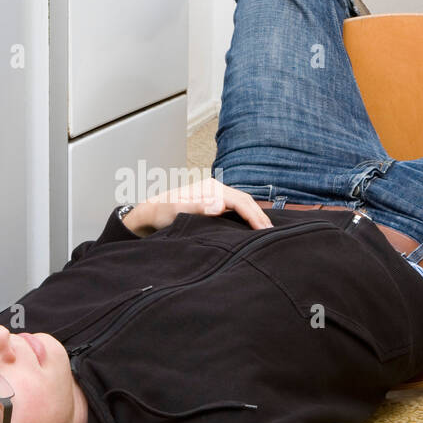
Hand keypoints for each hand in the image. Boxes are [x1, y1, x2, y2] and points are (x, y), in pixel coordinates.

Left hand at [122, 177, 273, 235]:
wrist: (150, 214)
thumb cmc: (161, 213)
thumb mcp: (176, 211)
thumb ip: (197, 207)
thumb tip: (220, 205)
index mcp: (211, 188)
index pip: (240, 201)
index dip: (254, 216)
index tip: (263, 231)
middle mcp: (216, 189)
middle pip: (245, 201)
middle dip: (259, 216)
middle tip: (272, 234)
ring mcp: (216, 196)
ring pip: (243, 205)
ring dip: (255, 217)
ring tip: (266, 233)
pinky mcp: (214, 205)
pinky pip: (236, 210)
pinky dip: (247, 218)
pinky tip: (252, 229)